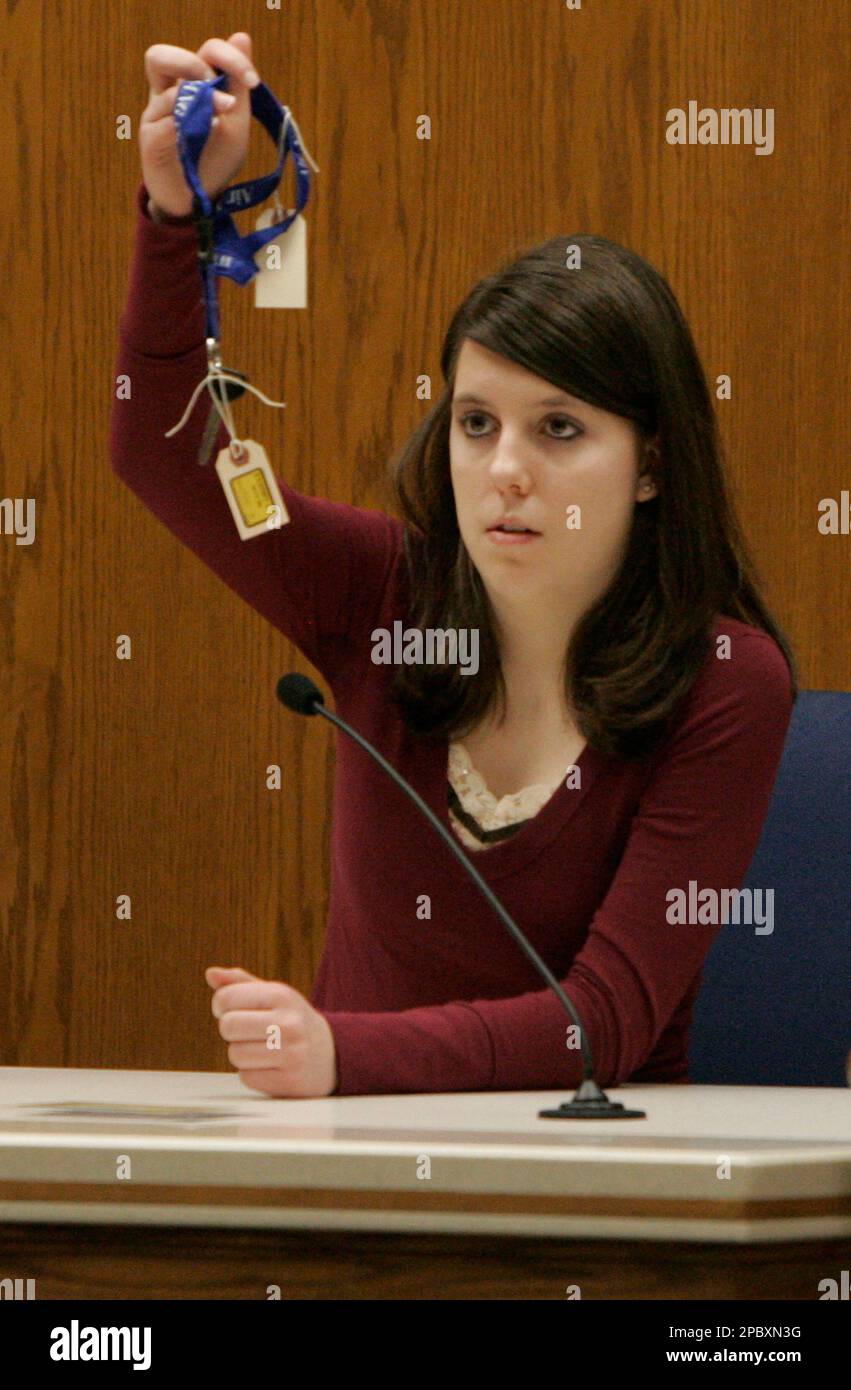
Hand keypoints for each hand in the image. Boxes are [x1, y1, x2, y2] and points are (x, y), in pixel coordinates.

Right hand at [140, 31, 258, 217]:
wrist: (201, 203)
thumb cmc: (216, 161)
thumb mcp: (236, 123)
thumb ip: (237, 85)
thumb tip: (241, 36)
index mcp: (190, 88)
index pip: (201, 53)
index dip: (228, 55)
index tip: (252, 80)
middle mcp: (167, 96)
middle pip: (161, 55)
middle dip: (194, 61)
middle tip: (217, 84)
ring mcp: (155, 116)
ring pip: (160, 79)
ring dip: (195, 88)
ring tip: (220, 112)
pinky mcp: (151, 139)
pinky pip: (165, 118)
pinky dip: (190, 119)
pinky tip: (208, 132)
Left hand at [205, 965, 337, 1096]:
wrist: (332, 1054)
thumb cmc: (292, 1020)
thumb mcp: (273, 995)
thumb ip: (240, 984)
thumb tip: (211, 974)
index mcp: (281, 995)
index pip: (226, 997)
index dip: (221, 1006)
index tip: (234, 1010)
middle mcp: (289, 1023)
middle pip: (228, 1026)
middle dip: (231, 1031)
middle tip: (249, 1032)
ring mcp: (292, 1053)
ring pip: (235, 1054)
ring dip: (242, 1054)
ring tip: (263, 1049)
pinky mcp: (290, 1081)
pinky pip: (247, 1077)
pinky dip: (253, 1073)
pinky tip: (271, 1066)